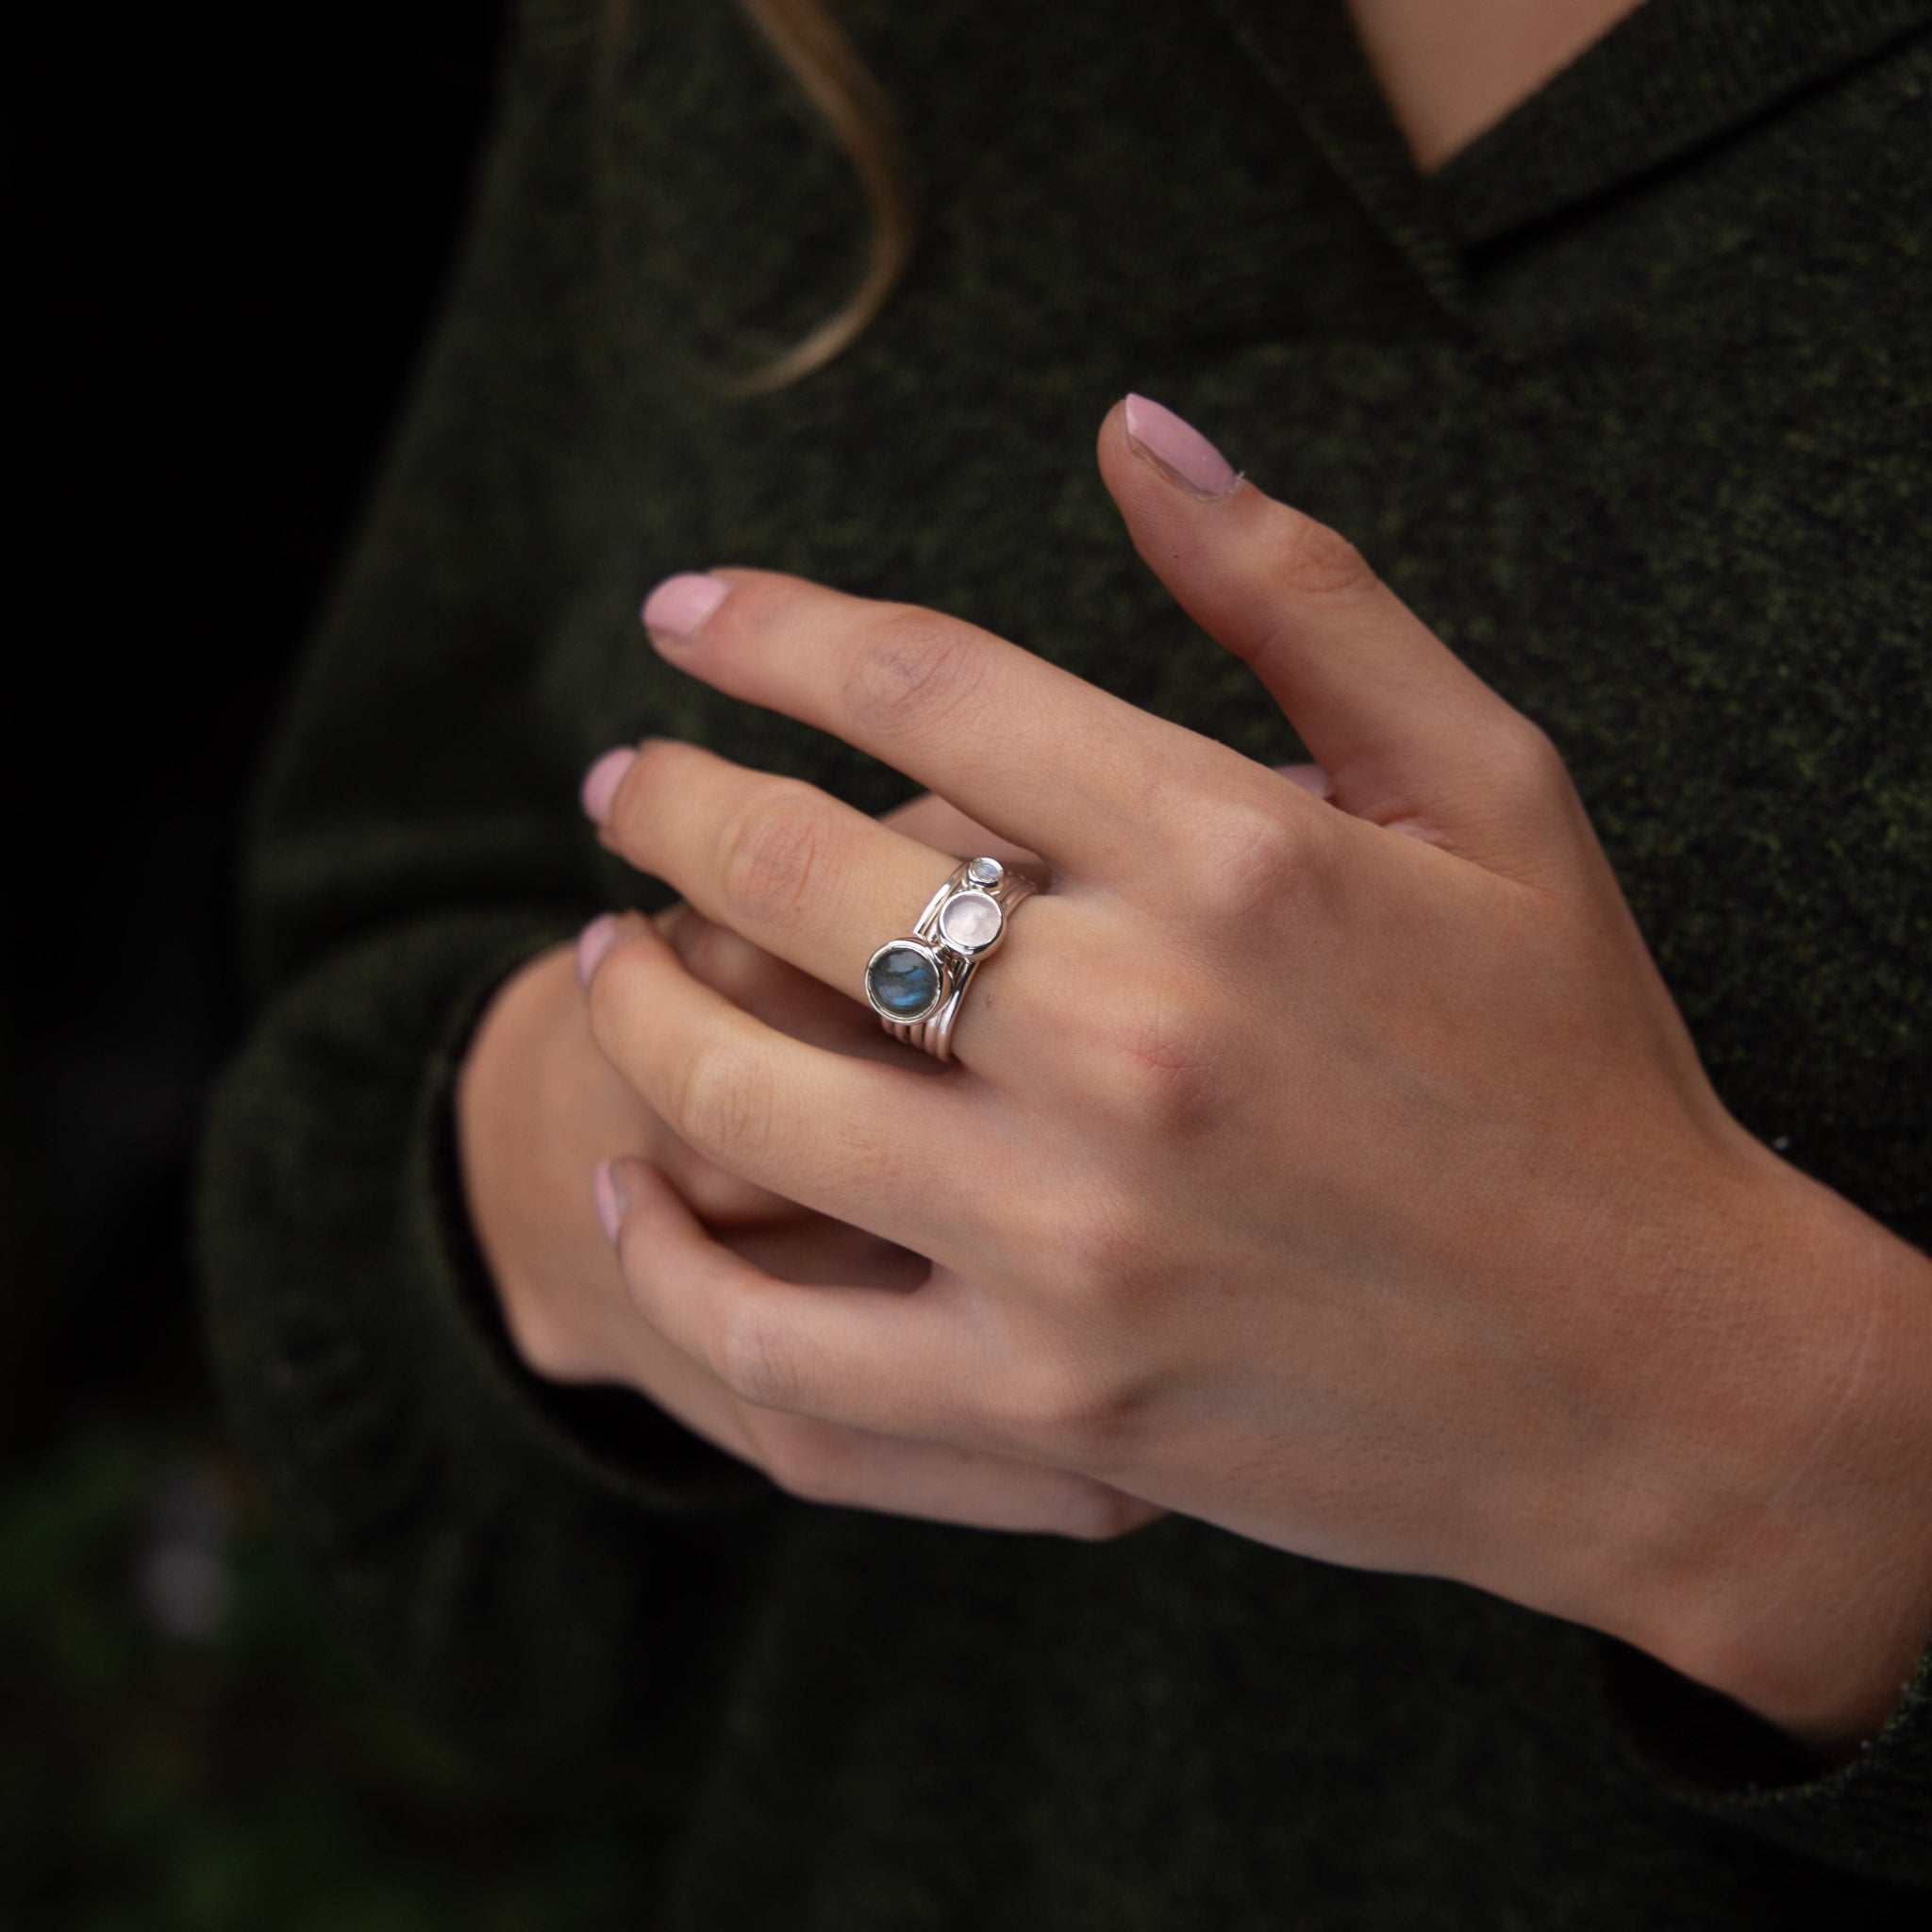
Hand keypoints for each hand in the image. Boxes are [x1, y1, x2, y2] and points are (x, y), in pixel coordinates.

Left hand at [576, 395, 1931, 1753]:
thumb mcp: (1491, 791)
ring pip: (745, 1087)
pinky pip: (781, 1335)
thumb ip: (1305, 598)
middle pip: (795, 868)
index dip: (767, 627)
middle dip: (666, 797)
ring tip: (604, 954)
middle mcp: (1136, 1032)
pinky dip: (666, 1256)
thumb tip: (1136, 431)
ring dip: (636, 999)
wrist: (1656, 1371)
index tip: (681, 614)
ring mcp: (1079, 1235)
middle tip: (619, 781)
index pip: (922, 682)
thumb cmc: (1575, 1061)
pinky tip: (625, 1183)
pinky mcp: (1055, 1404)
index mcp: (1239, 855)